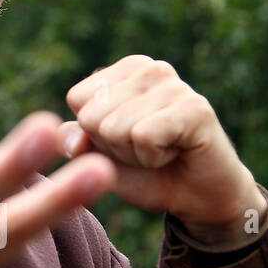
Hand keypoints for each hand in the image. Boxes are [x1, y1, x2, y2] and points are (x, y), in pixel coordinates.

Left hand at [57, 55, 266, 247]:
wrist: (196, 198)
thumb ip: (75, 141)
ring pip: (115, 128)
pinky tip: (176, 152)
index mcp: (125, 70)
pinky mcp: (195, 108)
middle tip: (147, 148)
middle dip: (114, 146)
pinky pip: (143, 137)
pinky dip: (154, 157)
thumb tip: (71, 140)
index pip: (78, 100)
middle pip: (93, 116)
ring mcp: (174, 84)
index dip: (95, 135)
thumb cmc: (148, 172)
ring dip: (135, 155)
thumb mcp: (99, 158)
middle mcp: (150, 68)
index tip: (127, 140)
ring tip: (163, 150)